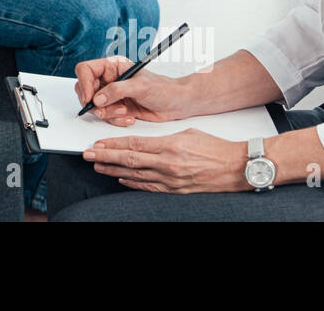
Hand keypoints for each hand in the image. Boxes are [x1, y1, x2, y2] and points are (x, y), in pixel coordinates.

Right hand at [74, 55, 190, 123]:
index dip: (84, 83)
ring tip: (124, 112)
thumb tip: (97, 98)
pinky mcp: (115, 108)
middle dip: (95, 103)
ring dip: (107, 113)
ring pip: (94, 106)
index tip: (90, 98)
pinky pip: (105, 117)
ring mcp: (111, 95)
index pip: (85, 70)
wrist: (175, 104)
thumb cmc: (162, 89)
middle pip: (84, 89)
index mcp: (112, 66)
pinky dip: (114, 120)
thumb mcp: (140, 86)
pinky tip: (129, 117)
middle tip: (105, 109)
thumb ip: (116, 90)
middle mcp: (108, 79)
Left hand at [82, 129, 250, 192]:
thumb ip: (162, 138)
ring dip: (113, 171)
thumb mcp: (186, 133)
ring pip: (135, 175)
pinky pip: (149, 187)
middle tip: (87, 155)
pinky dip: (132, 183)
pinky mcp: (175, 191)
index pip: (133, 143)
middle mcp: (167, 165)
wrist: (236, 168)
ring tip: (97, 166)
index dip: (112, 144)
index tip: (97, 143)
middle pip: (128, 160)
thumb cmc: (215, 148)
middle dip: (105, 157)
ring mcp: (171, 180)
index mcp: (169, 146)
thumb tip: (143, 141)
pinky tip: (120, 179)